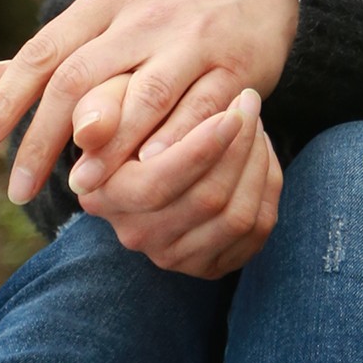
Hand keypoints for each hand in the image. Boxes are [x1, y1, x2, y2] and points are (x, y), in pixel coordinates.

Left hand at [0, 0, 297, 208]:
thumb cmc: (175, 17)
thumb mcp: (119, 18)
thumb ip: (66, 49)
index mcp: (108, 2)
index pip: (45, 52)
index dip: (8, 101)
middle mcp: (146, 16)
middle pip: (82, 78)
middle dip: (44, 138)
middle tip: (18, 188)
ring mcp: (193, 40)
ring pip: (142, 98)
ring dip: (107, 150)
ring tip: (78, 189)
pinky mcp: (234, 67)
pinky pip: (199, 111)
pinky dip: (171, 144)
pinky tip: (148, 172)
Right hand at [71, 87, 283, 278]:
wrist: (157, 145)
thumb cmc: (138, 111)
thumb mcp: (114, 100)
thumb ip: (103, 107)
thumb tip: (94, 129)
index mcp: (106, 197)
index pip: (158, 185)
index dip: (203, 148)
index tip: (233, 110)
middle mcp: (136, 235)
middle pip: (207, 200)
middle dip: (241, 146)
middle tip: (249, 103)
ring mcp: (175, 256)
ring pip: (238, 216)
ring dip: (257, 163)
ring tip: (255, 124)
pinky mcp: (212, 263)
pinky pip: (258, 227)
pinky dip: (268, 184)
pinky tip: (260, 153)